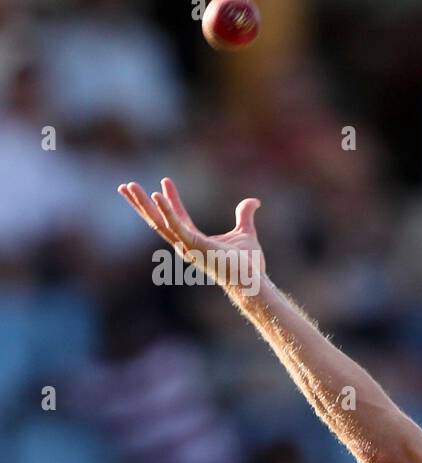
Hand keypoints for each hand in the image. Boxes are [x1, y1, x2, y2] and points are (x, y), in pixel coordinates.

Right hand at [118, 178, 265, 294]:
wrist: (254, 281)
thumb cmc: (249, 264)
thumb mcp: (246, 232)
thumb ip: (245, 215)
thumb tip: (255, 201)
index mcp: (194, 241)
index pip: (176, 217)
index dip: (170, 199)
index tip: (165, 181)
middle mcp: (186, 245)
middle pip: (157, 221)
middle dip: (141, 204)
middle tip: (125, 186)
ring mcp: (188, 247)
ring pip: (159, 222)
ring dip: (143, 204)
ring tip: (128, 186)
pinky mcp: (194, 247)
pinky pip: (177, 226)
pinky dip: (167, 211)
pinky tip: (157, 195)